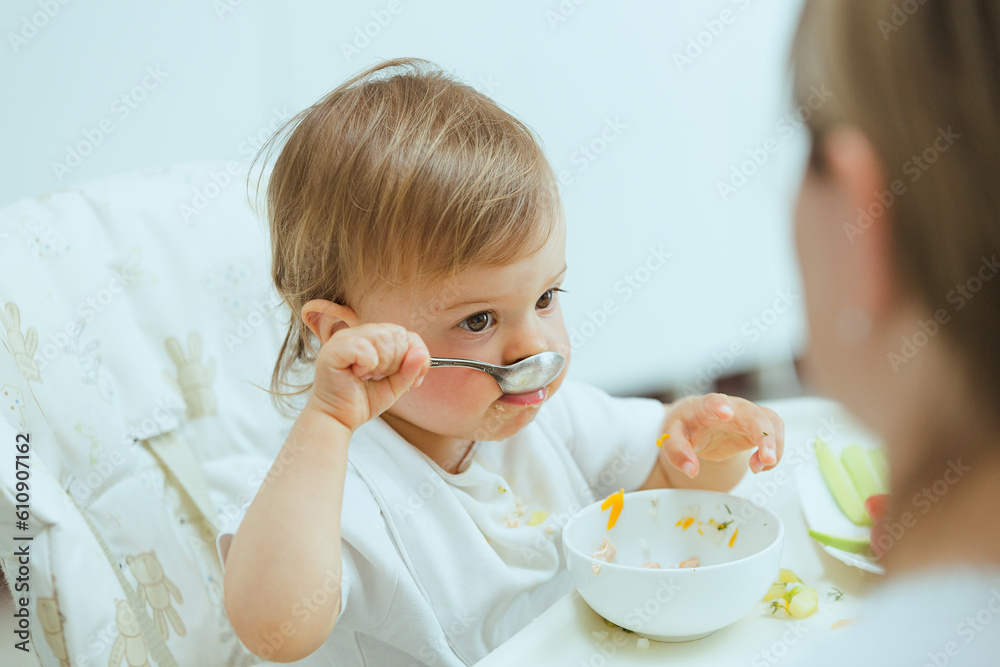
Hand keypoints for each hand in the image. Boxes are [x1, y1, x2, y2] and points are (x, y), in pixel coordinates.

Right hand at [304, 323, 430, 431]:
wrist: (338, 419)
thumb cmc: (362, 400)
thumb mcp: (395, 386)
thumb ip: (409, 369)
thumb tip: (422, 353)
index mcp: (372, 338)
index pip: (404, 333)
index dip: (415, 354)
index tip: (415, 379)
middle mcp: (357, 334)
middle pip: (396, 333)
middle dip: (398, 362)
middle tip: (381, 378)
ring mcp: (343, 339)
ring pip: (382, 337)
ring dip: (383, 364)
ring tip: (369, 377)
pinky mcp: (333, 350)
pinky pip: (363, 347)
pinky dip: (368, 364)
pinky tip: (358, 375)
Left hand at [658, 393, 783, 477]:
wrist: (695, 422)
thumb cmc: (684, 426)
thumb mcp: (671, 437)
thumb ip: (677, 451)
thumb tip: (691, 470)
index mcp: (705, 406)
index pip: (713, 401)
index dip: (720, 406)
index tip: (726, 413)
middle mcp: (732, 407)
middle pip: (755, 413)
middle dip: (765, 435)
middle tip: (766, 458)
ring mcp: (747, 416)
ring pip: (772, 422)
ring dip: (773, 446)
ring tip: (758, 468)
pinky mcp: (756, 427)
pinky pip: (774, 435)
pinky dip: (774, 452)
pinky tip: (759, 467)